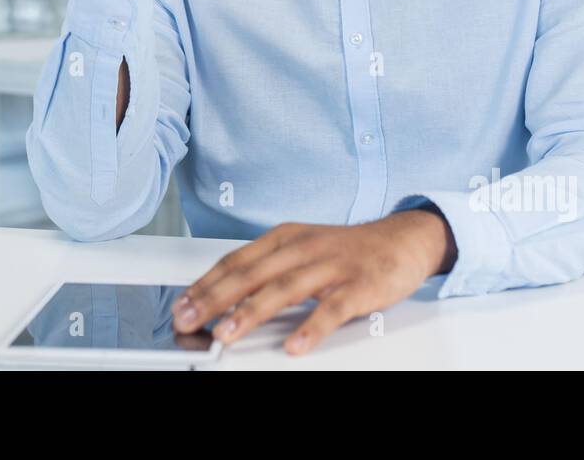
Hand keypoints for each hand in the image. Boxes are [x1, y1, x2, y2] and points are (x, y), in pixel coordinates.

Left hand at [171, 210, 456, 355]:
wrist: (401, 239)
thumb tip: (225, 299)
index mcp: (285, 237)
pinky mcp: (359, 285)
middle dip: (216, 298)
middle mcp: (304, 247)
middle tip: (191, 320)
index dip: (206, 284)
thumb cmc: (346, 250)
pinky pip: (332, 309)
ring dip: (252, 312)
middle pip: (252, 274)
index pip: (236, 261)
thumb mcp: (302, 249)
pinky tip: (294, 345)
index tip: (182, 305)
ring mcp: (331, 266)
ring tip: (228, 333)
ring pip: (285, 288)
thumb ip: (267, 270)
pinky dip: (311, 327)